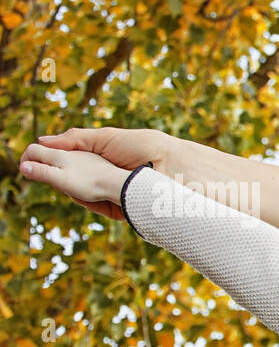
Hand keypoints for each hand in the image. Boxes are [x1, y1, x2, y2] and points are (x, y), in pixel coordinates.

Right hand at [18, 127, 176, 220]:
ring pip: (81, 196)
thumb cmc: (143, 146)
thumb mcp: (105, 138)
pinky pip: (95, 206)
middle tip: (48, 173)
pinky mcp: (119, 208)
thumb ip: (76, 140)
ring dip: (73, 189)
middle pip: (72, 184)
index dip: (55, 164)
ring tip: (66, 180)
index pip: (71, 166)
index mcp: (100, 160)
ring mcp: (110, 194)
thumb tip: (42, 141)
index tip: (37, 160)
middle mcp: (103, 178)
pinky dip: (88, 200)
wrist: (171, 164)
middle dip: (62, 179)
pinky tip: (83, 192)